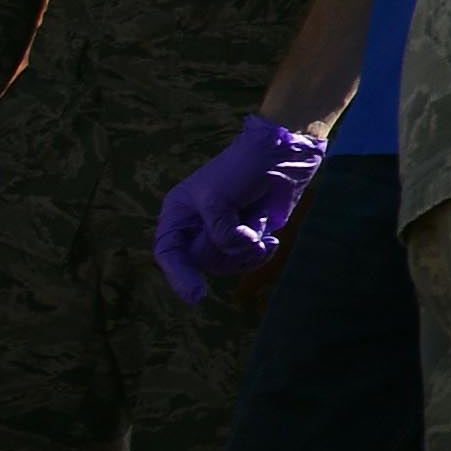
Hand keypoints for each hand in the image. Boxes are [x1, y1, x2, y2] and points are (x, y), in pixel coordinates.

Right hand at [149, 114, 324, 307]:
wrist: (282, 153)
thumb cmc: (243, 166)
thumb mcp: (219, 196)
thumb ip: (219, 229)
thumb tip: (237, 248)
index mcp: (179, 214)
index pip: (169, 252)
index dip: (180, 276)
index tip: (197, 296)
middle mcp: (197, 227)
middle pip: (202, 261)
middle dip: (227, 248)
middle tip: (244, 226)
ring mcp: (223, 233)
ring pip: (226, 263)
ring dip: (247, 251)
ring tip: (260, 228)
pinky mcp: (248, 236)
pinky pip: (248, 261)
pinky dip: (261, 254)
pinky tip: (272, 241)